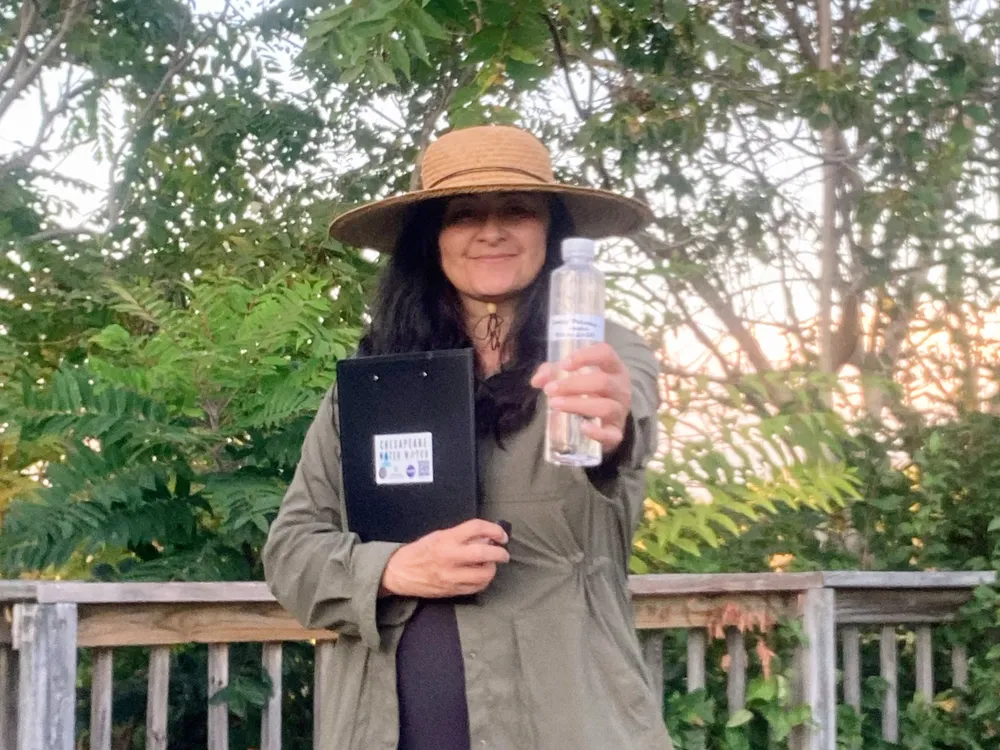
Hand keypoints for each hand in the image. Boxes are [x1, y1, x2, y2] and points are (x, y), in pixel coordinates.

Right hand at [380, 519, 509, 597]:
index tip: (501, 535)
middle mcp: (450, 557)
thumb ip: (462, 536)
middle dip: (499, 553)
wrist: (400, 572)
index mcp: (446, 539)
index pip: (476, 528)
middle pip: (484, 554)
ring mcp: (451, 576)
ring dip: (492, 569)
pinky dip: (484, 581)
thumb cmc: (420, 551)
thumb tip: (486, 539)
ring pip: (484, 574)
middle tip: (504, 553)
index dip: (494, 530)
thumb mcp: (439, 536)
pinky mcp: (452, 590)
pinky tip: (481, 575)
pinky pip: (476, 588)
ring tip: (490, 565)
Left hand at [531, 343, 631, 454]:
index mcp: (613, 368)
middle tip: (549, 389)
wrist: (608, 420)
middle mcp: (621, 387)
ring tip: (554, 404)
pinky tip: (582, 428)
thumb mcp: (574, 376)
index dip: (585, 356)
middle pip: (602, 381)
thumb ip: (553, 373)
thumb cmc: (590, 391)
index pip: (605, 353)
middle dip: (573, 385)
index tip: (564, 364)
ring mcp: (621, 411)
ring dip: (577, 404)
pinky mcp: (616, 433)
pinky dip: (598, 432)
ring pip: (605, 407)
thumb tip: (537, 380)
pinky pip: (612, 434)